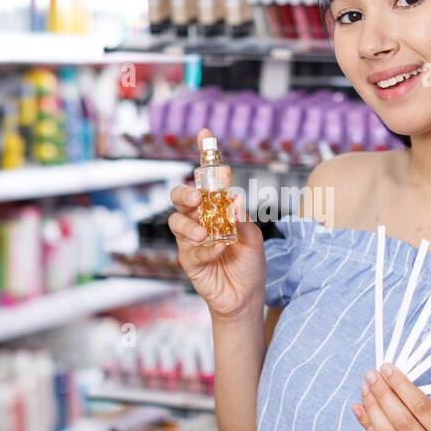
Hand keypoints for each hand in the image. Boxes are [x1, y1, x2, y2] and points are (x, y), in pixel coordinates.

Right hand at [168, 127, 266, 321]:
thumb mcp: (254, 239)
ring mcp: (191, 240)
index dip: (205, 155)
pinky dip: (206, 248)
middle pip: (180, 197)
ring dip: (190, 224)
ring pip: (176, 222)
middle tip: (198, 197)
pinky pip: (190, 249)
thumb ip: (242, 220)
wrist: (246, 297)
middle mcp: (200, 220)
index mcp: (216, 209)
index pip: (207, 179)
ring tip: (205, 233)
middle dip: (185, 192)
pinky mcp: (189, 260)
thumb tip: (234, 201)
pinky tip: (220, 251)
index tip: (205, 134)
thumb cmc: (249, 264)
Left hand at [352, 362, 430, 430]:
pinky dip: (368, 425)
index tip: (387, 368)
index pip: (423, 408)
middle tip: (371, 376)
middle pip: (403, 422)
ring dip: (372, 408)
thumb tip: (390, 380)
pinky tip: (359, 409)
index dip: (402, 386)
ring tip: (365, 389)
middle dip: (383, 394)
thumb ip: (421, 408)